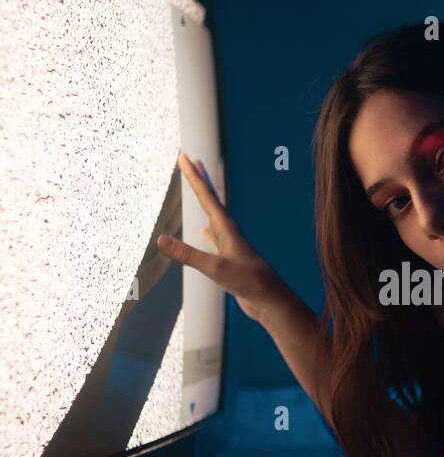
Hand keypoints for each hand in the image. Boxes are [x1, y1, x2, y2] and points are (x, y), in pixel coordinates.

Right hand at [157, 152, 281, 322]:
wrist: (270, 300)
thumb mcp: (214, 268)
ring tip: (199, 188)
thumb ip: (187, 254)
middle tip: (191, 160)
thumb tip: (160, 239)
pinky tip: (205, 231)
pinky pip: (216, 238)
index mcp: (226, 228)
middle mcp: (229, 232)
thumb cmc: (248, 282)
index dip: (193, 175)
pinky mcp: (231, 258)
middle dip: (200, 179)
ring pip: (214, 216)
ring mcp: (231, 244)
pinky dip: (208, 231)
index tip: (183, 156)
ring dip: (205, 201)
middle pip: (212, 199)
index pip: (206, 195)